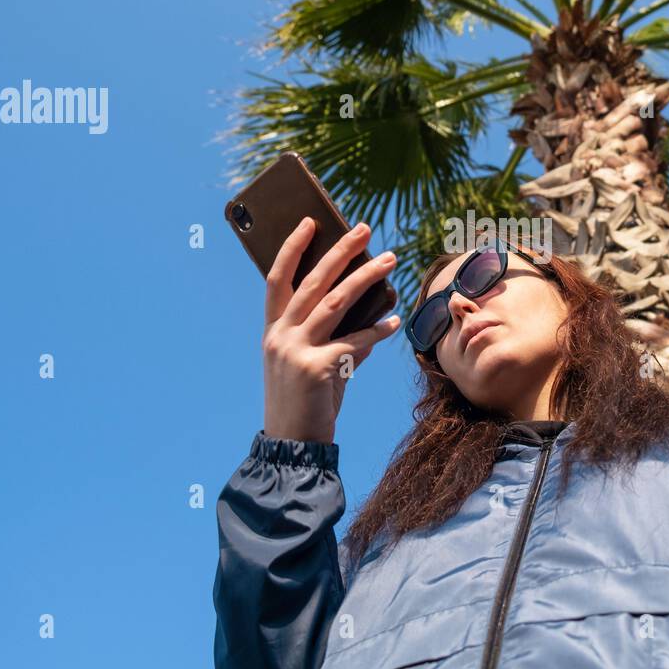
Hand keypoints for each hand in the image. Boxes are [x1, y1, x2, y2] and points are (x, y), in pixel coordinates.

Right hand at [261, 218, 399, 442]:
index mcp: (273, 331)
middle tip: (365, 229)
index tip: (311, 222)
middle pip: (312, 282)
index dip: (292, 248)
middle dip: (340, 251)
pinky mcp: (315, 369)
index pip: (278, 279)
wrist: (294, 446)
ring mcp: (295, 351)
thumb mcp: (314, 364)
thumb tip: (374, 313)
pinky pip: (354, 342)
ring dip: (366, 278)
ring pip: (334, 302)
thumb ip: (336, 337)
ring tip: (390, 260)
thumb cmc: (307, 402)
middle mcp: (279, 336)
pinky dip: (377, 331)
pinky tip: (394, 322)